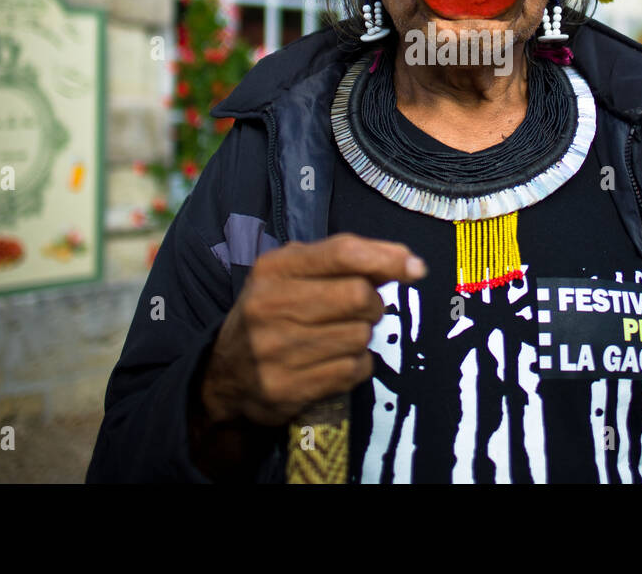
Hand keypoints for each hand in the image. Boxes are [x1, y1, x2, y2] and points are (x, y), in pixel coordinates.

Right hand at [199, 233, 426, 428]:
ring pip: (359, 336)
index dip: (387, 258)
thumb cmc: (273, 312)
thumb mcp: (295, 273)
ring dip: (362, 337)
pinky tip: (334, 361)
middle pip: (358, 296)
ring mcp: (275, 350)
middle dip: (373, 304)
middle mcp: (270, 306)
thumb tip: (409, 264)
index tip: (416, 268)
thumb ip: (346, 261)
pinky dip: (355, 365)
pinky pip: (352, 370)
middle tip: (361, 310)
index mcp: (274, 269)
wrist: (225, 375)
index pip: (342, 253)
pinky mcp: (286, 388)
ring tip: (338, 336)